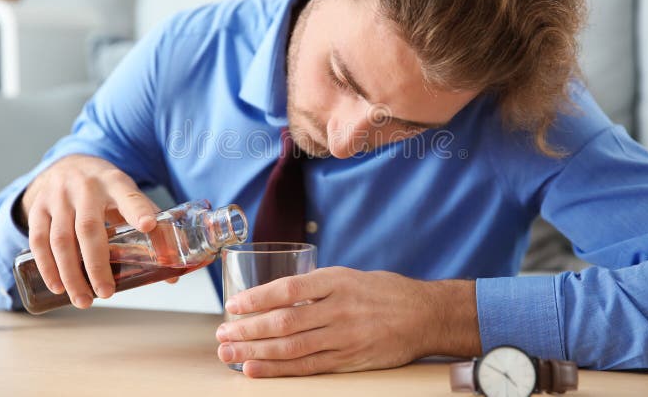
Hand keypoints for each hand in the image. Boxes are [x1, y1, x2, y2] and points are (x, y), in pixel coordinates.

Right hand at [19, 154, 164, 308]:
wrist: (68, 164)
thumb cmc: (105, 188)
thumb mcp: (127, 195)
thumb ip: (149, 228)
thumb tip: (171, 275)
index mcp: (115, 183)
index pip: (129, 197)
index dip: (139, 211)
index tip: (149, 226)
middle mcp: (86, 188)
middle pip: (89, 227)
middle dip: (97, 264)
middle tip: (107, 293)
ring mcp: (59, 197)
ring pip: (61, 239)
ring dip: (70, 274)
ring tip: (84, 300)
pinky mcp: (39, 207)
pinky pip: (38, 240)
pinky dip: (47, 266)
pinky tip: (58, 286)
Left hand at [215, 266, 480, 376]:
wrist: (425, 315)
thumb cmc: (384, 292)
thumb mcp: (350, 277)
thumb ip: (317, 287)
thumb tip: (276, 297)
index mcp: (336, 280)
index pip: (288, 288)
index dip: (257, 298)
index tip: (233, 305)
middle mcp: (339, 308)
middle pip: (284, 321)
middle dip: (248, 329)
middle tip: (222, 335)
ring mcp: (344, 336)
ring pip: (291, 347)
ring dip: (255, 352)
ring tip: (229, 354)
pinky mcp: (349, 359)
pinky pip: (308, 367)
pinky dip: (279, 370)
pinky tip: (255, 370)